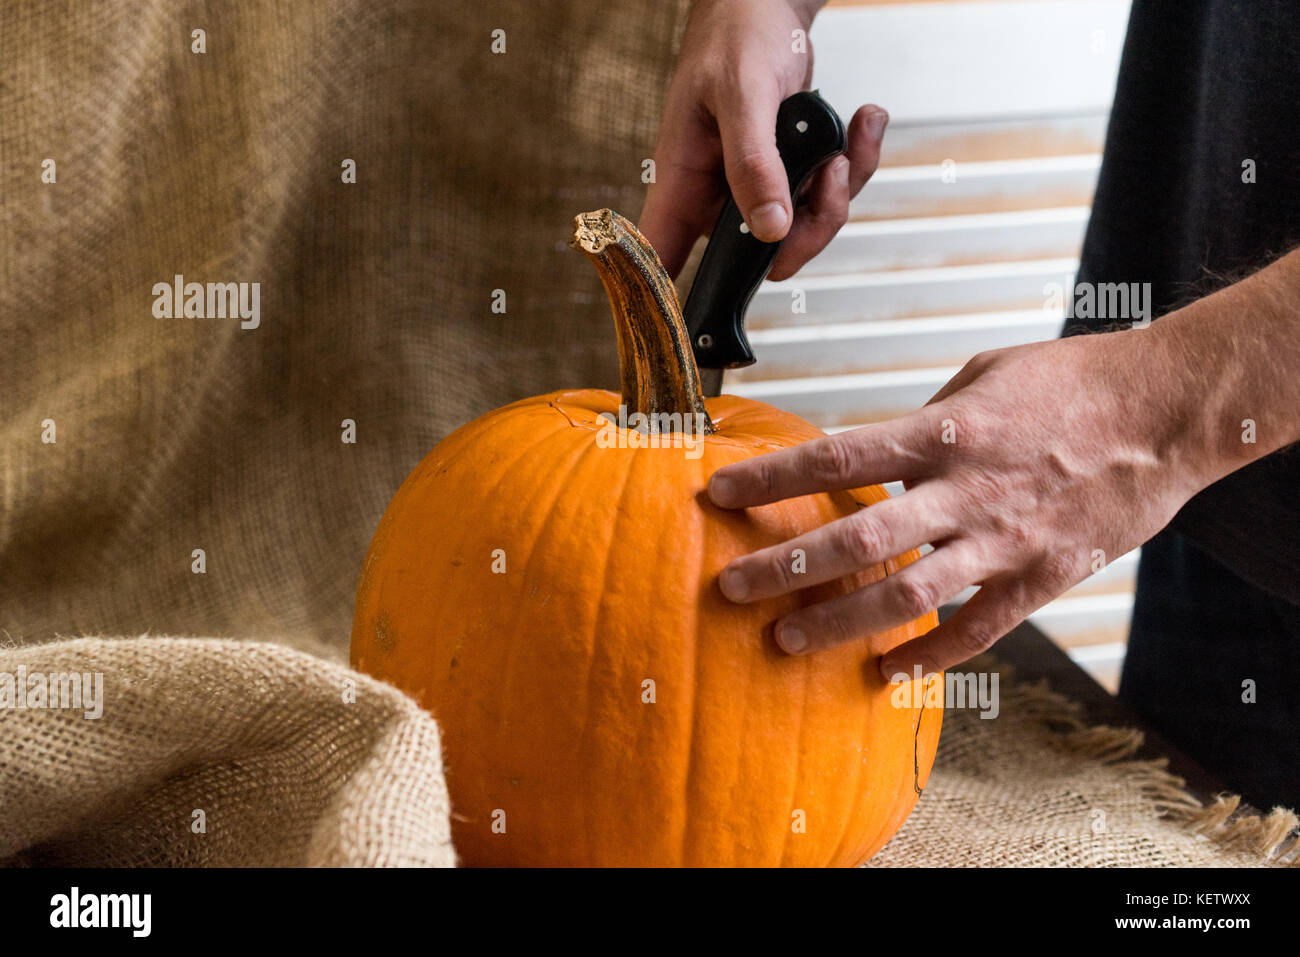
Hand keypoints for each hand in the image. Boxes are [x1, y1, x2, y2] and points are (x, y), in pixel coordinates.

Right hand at [640, 0, 887, 279]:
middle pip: (765, 257)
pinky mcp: (788, 175)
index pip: (664, 261)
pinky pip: (828, 193)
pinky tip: (862, 121)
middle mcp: (718, 196)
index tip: (706, 335)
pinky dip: (855, 159)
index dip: (679, 304)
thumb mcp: (743, 94)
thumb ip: (753, 164)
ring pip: (806, 228)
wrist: (764, 6)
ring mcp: (754, 189)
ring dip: (842, 185)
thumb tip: (771, 231)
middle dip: (812, 226)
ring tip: (850, 133)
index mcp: (684, 182)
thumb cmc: (734, 36)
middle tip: (827, 176)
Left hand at [707, 327, 1226, 678]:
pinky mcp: (1043, 576)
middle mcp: (967, 491)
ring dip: (842, 622)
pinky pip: (979, 629)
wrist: (1166, 414)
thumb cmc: (1071, 383)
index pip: (837, 458)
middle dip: (787, 566)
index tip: (719, 493)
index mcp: (945, 432)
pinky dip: (931, 656)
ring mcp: (1005, 540)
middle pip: (860, 539)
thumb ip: (924, 422)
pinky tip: (889, 672)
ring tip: (788, 639)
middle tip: (731, 588)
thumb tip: (875, 454)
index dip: (772, 478)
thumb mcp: (983, 378)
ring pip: (910, 595)